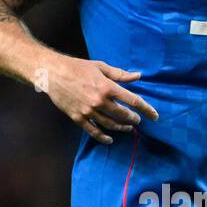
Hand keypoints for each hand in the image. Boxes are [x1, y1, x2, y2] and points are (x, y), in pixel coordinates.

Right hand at [43, 57, 158, 144]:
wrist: (52, 73)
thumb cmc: (77, 67)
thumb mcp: (101, 67)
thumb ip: (121, 74)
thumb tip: (138, 76)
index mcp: (107, 87)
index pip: (133, 101)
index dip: (146, 109)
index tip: (154, 116)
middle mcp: (99, 101)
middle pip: (123, 115)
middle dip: (133, 119)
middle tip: (137, 120)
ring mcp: (88, 111)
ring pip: (110, 125)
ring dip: (121, 128)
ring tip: (127, 128)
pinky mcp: (78, 117)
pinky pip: (93, 131)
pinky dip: (103, 137)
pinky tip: (110, 139)